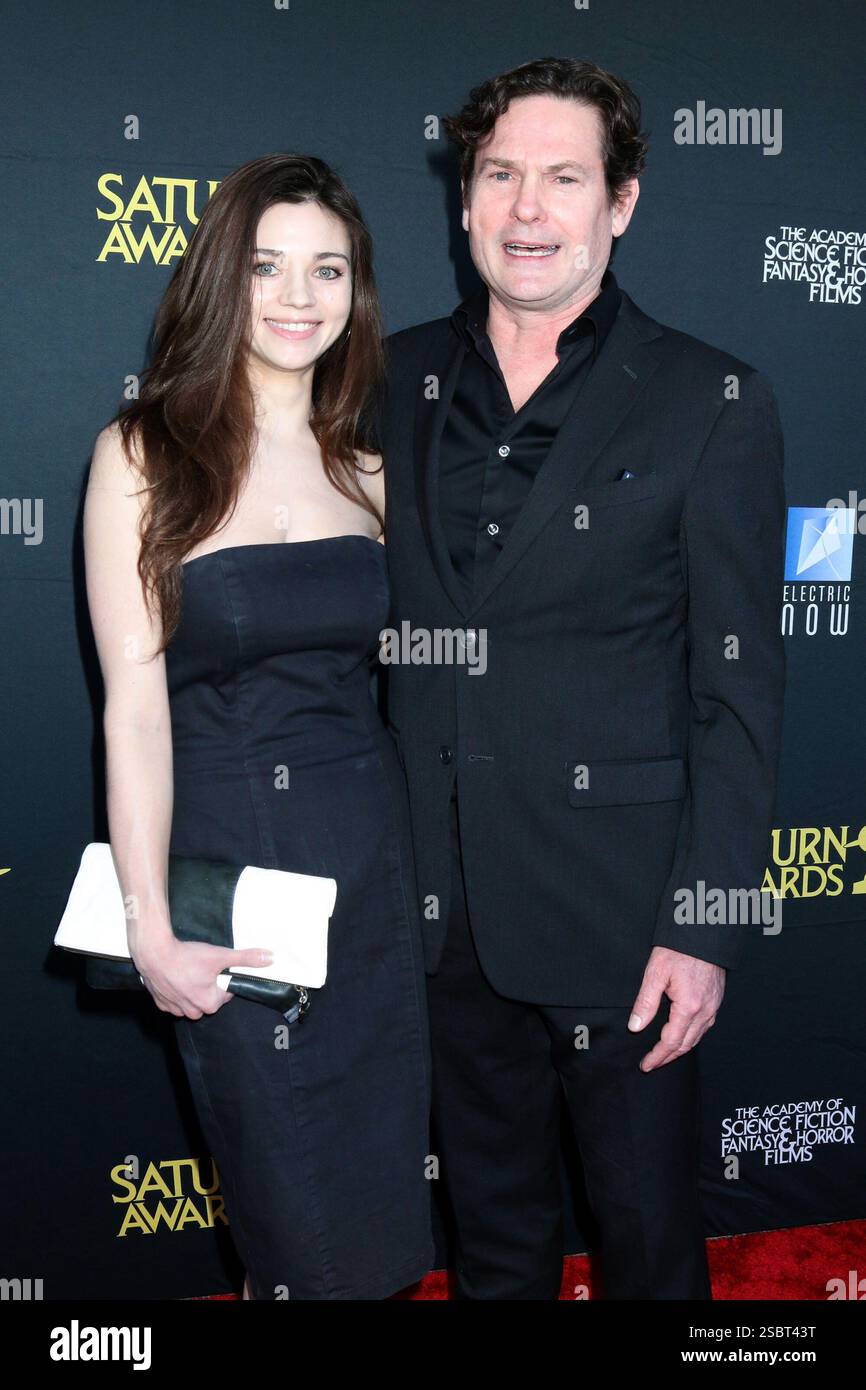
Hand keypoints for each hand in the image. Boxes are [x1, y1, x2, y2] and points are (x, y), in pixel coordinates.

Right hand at [130, 932, 273, 1018]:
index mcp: (210, 1004)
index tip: (215, 967)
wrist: (154, 954)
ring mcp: (175, 1009)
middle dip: (207, 985)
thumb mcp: (220, 955)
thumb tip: (269, 958)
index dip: (222, 978)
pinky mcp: (161, 1004)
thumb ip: (246, 959)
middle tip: (200, 967)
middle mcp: (193, 1012)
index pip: (225, 993)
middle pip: (208, 999)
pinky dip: (176, 990)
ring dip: (191, 989)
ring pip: (190, 1001)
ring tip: (187, 971)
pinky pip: (174, 1000)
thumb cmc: (187, 957)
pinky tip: (175, 976)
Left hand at [628, 946, 724, 1071]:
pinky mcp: (716, 1000)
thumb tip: (636, 1027)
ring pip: (697, 1037)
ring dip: (681, 1049)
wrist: (704, 932)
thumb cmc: (679, 949)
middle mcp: (705, 1011)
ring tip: (665, 1055)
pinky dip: (692, 1037)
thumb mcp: (656, 973)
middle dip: (668, 1057)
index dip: (657, 1056)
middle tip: (652, 1064)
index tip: (646, 1065)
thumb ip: (646, 1002)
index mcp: (688, 1007)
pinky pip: (705, 1027)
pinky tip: (683, 1035)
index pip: (671, 1042)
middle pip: (686, 1044)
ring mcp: (713, 1006)